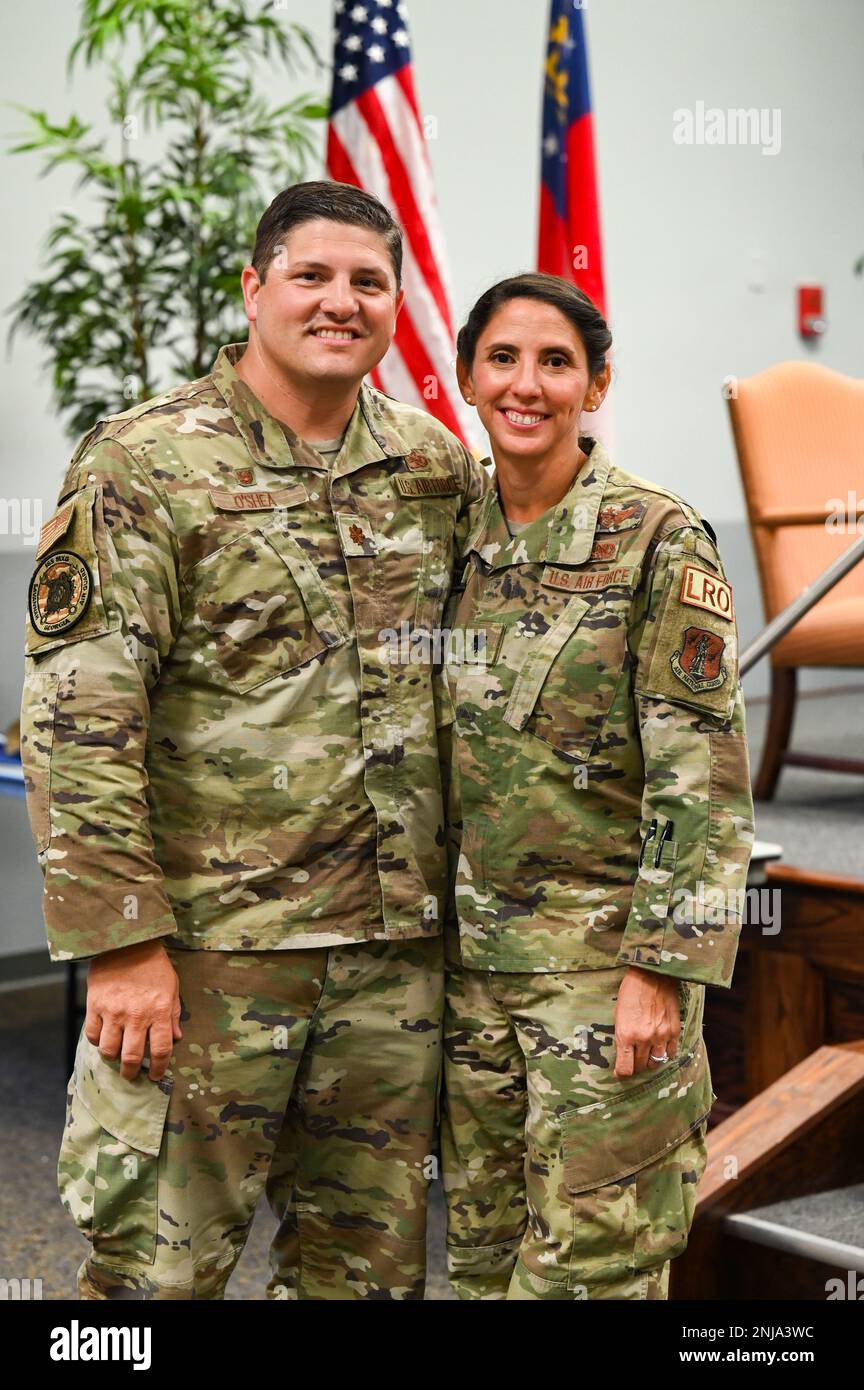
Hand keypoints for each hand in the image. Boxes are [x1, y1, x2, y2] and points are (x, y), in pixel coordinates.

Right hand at [85, 939, 181, 1081]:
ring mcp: (114, 1011)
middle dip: (131, 1072)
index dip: (158, 1068)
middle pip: (131, 1057)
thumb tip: (176, 1038)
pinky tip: (103, 1038)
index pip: (160, 1050)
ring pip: (108, 1050)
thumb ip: (173, 1014)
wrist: (126, 941)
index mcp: (159, 1011)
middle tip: (131, 1075)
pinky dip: (96, 1041)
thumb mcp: (171, 987)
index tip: (155, 1075)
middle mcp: (136, 1015)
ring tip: (116, 1056)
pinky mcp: (95, 1005)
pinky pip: (92, 1034)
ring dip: (112, 1058)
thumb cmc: (153, 965)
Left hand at [613, 966, 679, 1077]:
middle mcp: (644, 1038)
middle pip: (640, 1066)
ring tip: (647, 1053)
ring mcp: (660, 1036)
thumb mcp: (618, 1014)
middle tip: (633, 1059)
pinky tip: (660, 1047)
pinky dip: (665, 1053)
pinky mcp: (674, 1031)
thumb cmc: (631, 991)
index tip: (620, 1072)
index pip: (625, 1068)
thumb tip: (623, 1052)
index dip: (622, 1073)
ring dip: (650, 1061)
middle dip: (635, 1065)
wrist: (652, 975)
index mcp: (626, 1034)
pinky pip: (670, 1053)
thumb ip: (622, 1035)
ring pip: (656, 1062)